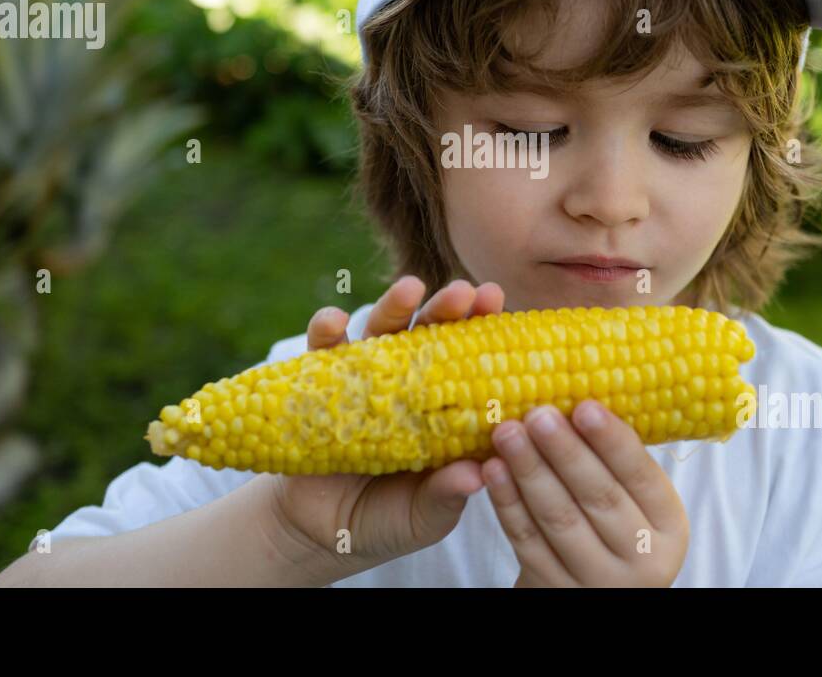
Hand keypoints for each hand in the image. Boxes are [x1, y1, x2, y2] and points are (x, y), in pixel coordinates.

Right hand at [268, 276, 505, 577]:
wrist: (325, 533)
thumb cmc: (390, 520)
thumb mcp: (425, 516)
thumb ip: (447, 495)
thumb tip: (476, 474)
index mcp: (445, 407)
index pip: (472, 359)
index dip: (487, 331)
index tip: (501, 303)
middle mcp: (409, 383)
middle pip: (431, 333)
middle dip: (450, 307)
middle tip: (467, 291)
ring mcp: (365, 379)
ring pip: (382, 331)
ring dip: (395, 305)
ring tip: (410, 288)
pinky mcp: (320, 384)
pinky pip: (322, 351)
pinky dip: (326, 330)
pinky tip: (335, 322)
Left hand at [482, 400, 689, 586]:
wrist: (587, 586)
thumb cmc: (610, 526)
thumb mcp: (634, 501)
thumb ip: (615, 461)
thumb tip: (581, 389)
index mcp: (668, 525)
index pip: (642, 476)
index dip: (612, 441)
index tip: (584, 406)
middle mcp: (642, 560)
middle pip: (599, 498)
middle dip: (565, 452)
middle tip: (538, 414)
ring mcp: (597, 581)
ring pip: (560, 519)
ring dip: (530, 471)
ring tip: (507, 433)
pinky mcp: (554, 590)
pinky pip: (527, 542)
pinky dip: (507, 503)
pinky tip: (493, 470)